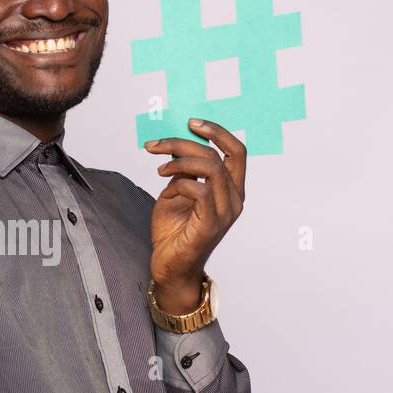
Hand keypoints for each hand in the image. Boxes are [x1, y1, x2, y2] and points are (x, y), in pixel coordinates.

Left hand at [143, 119, 246, 313]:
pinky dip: (178, 183)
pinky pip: (199, 190)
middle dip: (185, 143)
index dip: (217, 132)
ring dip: (179, 161)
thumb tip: (177, 148)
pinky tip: (166, 190)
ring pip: (211, 168)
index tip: (191, 123)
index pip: (237, 151)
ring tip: (159, 169)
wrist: (169, 269)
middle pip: (219, 155)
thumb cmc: (174, 233)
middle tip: (156, 146)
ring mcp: (225, 213)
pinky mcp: (210, 225)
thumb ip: (184, 172)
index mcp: (231, 190)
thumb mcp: (176, 193)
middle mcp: (234, 200)